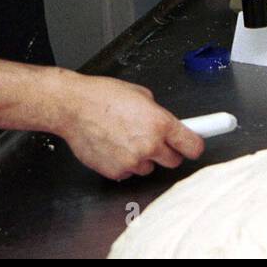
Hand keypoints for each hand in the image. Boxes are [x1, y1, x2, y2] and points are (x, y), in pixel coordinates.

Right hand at [56, 72, 203, 179]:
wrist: (72, 107)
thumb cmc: (102, 96)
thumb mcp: (141, 94)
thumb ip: (158, 113)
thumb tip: (168, 123)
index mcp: (160, 123)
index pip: (193, 146)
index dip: (194, 145)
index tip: (194, 145)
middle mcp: (149, 145)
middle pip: (173, 161)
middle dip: (167, 151)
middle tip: (155, 139)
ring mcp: (132, 162)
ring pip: (149, 167)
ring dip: (143, 157)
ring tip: (125, 138)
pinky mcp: (116, 172)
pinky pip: (129, 172)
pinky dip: (124, 163)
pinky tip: (112, 146)